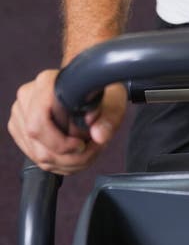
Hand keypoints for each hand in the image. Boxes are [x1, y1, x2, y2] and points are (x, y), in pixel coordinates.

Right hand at [8, 69, 126, 174]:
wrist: (88, 88)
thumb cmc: (98, 94)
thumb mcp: (113, 103)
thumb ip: (108, 119)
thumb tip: (99, 135)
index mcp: (46, 83)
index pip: (38, 125)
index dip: (61, 143)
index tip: (82, 144)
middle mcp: (28, 96)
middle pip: (39, 147)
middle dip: (68, 157)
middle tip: (90, 149)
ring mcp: (20, 113)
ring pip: (38, 155)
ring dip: (66, 161)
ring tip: (85, 151)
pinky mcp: (19, 128)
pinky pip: (35, 157)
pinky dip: (58, 161)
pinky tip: (73, 151)